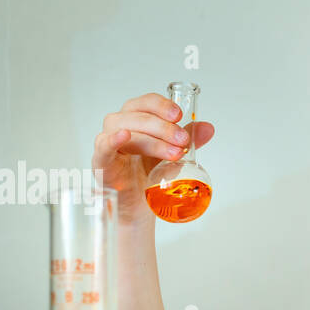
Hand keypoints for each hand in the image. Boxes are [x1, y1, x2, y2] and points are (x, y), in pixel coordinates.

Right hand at [92, 93, 215, 225]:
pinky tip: (124, 136)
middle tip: (183, 141)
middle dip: (164, 127)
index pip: (146, 103)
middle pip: (138, 116)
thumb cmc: (149, 176)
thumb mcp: (171, 155)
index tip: (180, 115)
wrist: (137, 207)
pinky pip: (103, 146)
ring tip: (174, 153)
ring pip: (126, 129)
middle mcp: (119, 126)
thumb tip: (208, 128)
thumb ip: (187, 140)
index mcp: (136, 119)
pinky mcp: (101, 162)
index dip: (162, 105)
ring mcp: (108, 143)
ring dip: (152, 140)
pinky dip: (113, 139)